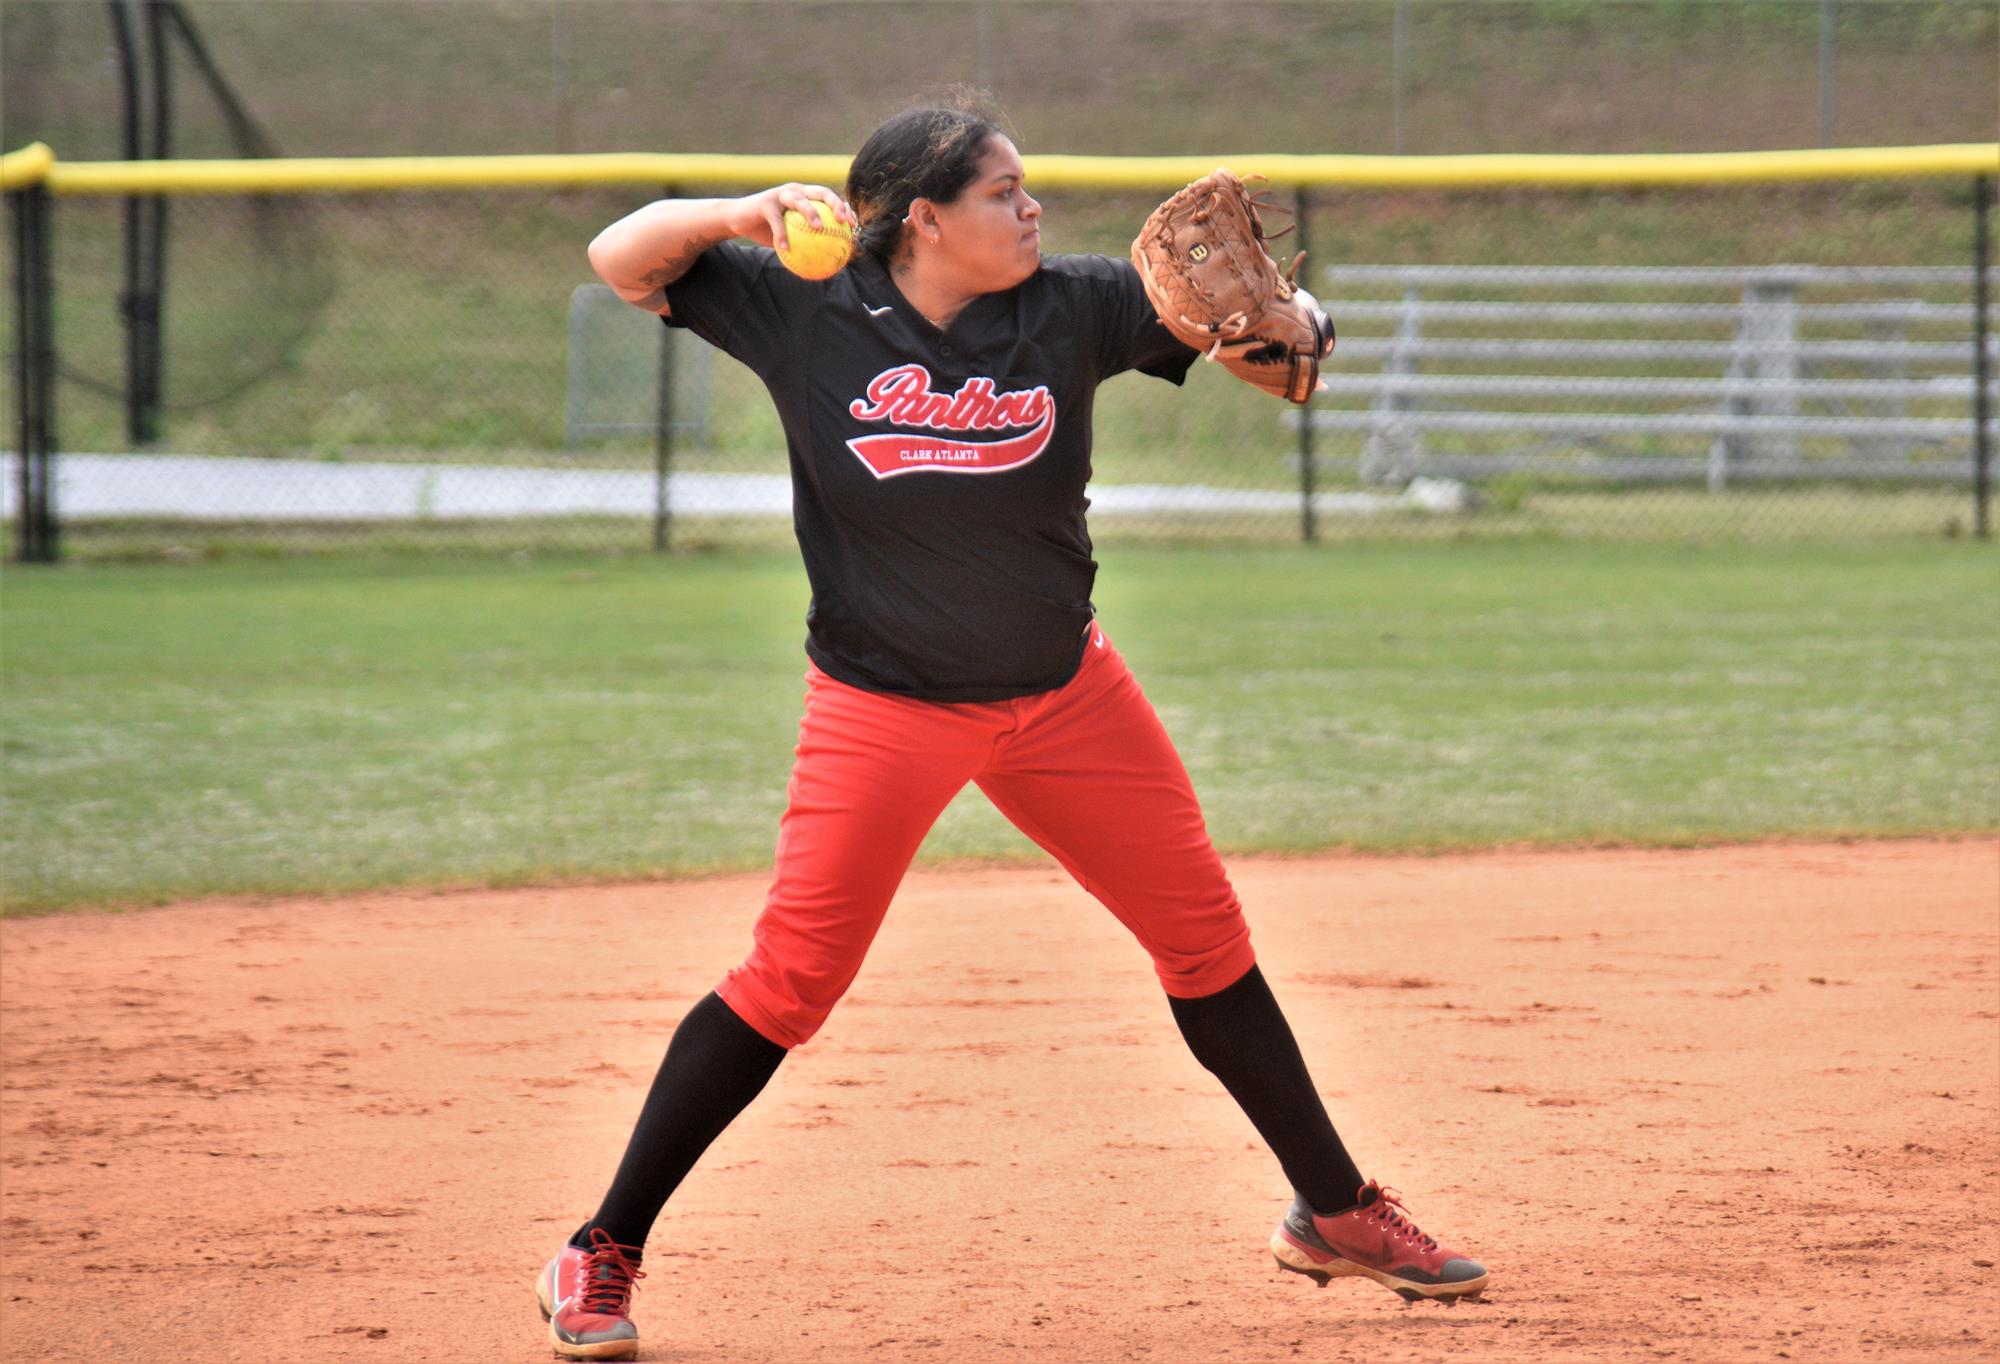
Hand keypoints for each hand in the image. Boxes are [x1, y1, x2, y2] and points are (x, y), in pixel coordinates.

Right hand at [730, 184, 855, 250]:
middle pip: (820, 192)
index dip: (843, 207)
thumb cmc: (765, 230)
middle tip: (841, 220)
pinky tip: (785, 248)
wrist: (737, 220)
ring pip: (799, 199)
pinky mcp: (764, 202)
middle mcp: (795, 191)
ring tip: (817, 228)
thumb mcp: (788, 237)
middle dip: (834, 203)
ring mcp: (779, 194)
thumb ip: (804, 243)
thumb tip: (826, 263)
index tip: (853, 225)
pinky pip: (776, 220)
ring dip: (810, 212)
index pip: (828, 198)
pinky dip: (781, 234)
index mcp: (804, 197)